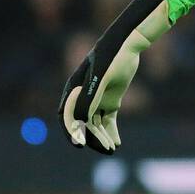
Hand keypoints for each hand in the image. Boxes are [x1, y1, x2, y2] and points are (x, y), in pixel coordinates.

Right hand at [58, 0, 170, 153]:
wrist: (127, 45)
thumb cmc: (111, 58)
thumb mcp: (100, 79)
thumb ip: (89, 100)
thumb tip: (79, 125)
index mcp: (73, 90)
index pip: (67, 117)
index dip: (71, 132)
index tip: (79, 145)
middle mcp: (82, 96)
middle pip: (83, 124)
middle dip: (93, 138)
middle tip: (107, 148)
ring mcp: (97, 98)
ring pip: (96, 124)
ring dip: (102, 137)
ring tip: (112, 148)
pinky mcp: (110, 99)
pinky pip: (107, 120)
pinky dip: (111, 131)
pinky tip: (117, 142)